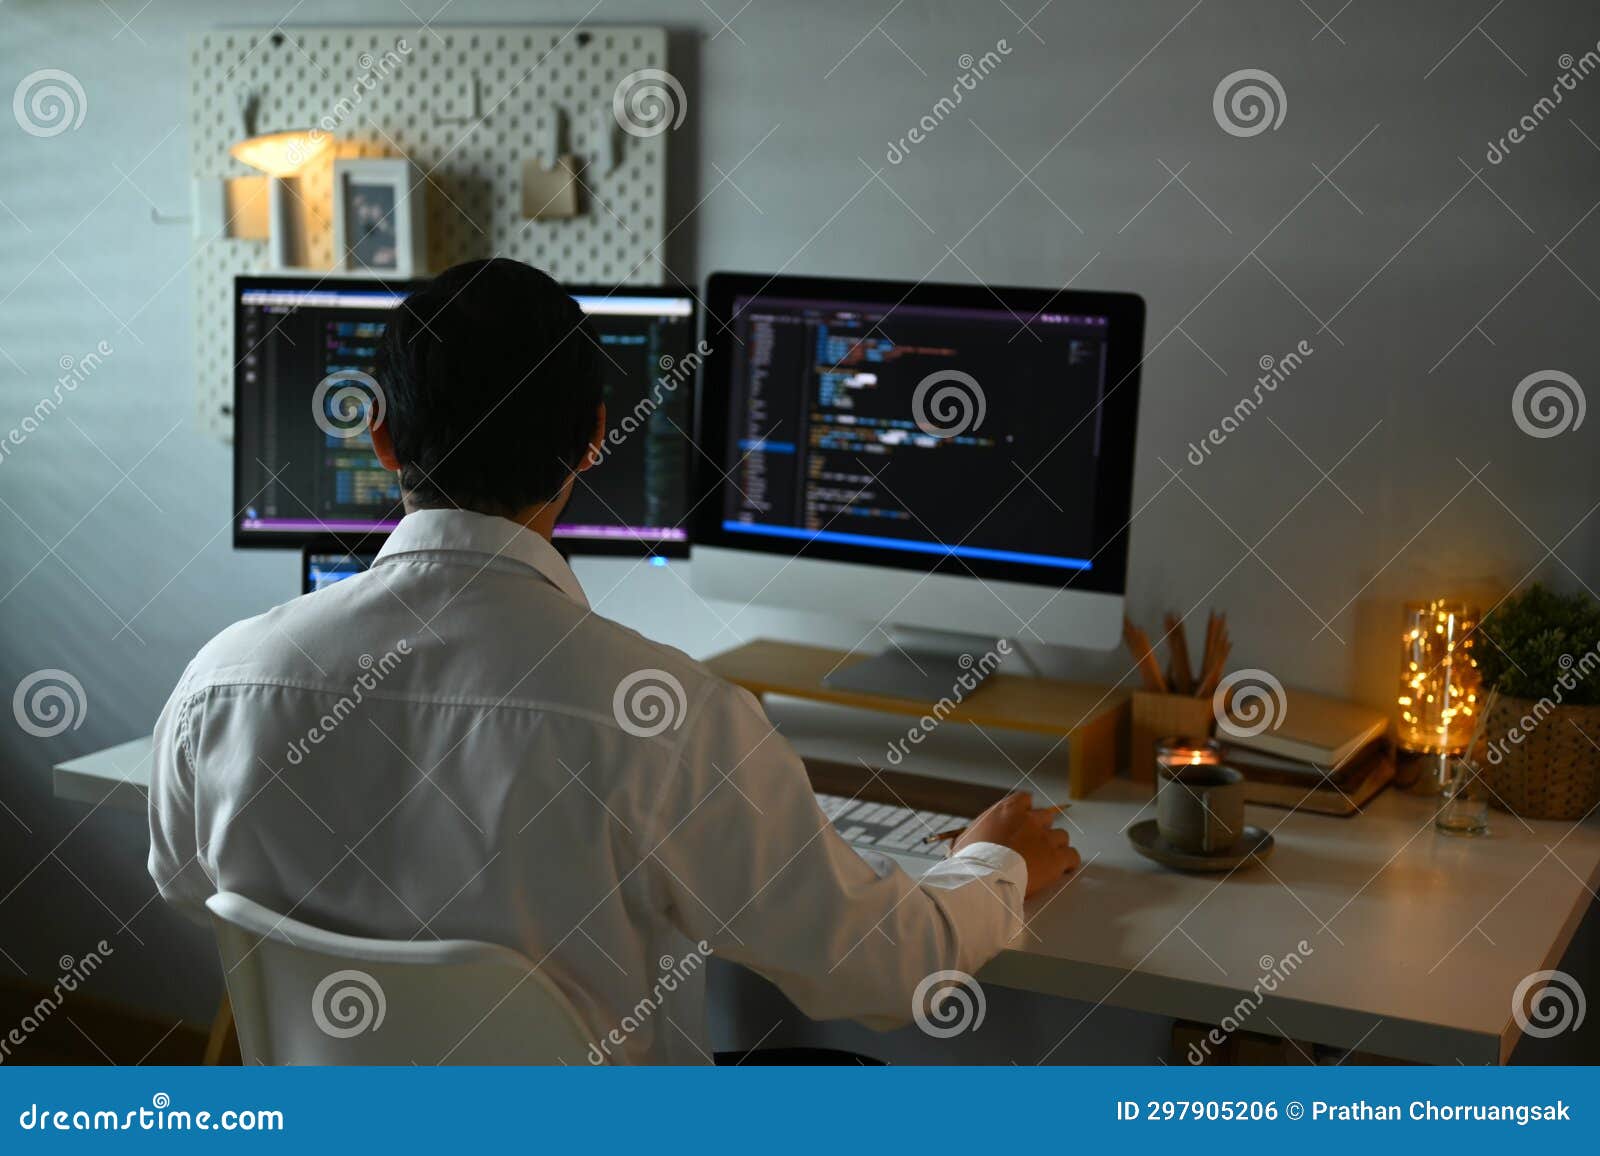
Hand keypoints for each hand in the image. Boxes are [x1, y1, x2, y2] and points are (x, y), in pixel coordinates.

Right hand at [954, 792, 1079, 897]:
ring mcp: (1046, 838)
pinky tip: (1064, 869)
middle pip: (1046, 817)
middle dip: (1041, 830)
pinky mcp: (1056, 858)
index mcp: (1008, 809)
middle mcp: (1030, 819)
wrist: (985, 878)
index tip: (1022, 823)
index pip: (1026, 799)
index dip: (1026, 812)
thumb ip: (977, 834)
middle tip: (1033, 846)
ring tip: (1047, 860)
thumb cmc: (970, 861)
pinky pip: (1072, 856)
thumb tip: (970, 841)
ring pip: (1061, 836)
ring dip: (1055, 846)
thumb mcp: (965, 839)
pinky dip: (1069, 863)